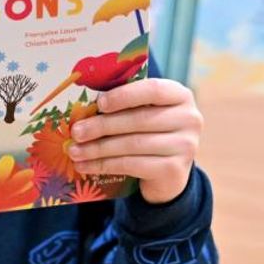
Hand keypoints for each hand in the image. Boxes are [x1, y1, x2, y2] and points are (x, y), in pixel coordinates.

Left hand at [66, 78, 201, 203]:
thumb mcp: (143, 114)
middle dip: (102, 126)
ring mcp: (185, 146)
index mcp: (179, 96)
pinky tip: (85, 166)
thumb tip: (82, 110)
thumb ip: (123, 106)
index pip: (153, 90)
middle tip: (76, 132)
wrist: (168, 173)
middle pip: (139, 120)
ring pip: (132, 144)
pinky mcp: (174, 170)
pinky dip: (104, 165)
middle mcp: (189, 119)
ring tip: (75, 151)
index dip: (124, 96)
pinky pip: (132, 165)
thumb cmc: (149, 134)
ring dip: (98, 148)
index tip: (99, 103)